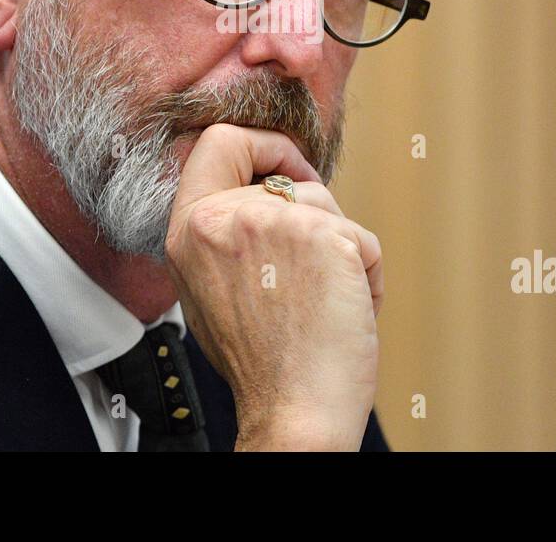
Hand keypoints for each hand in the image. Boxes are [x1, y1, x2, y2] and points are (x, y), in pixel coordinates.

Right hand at [164, 123, 382, 450]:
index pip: (218, 142)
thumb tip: (268, 189)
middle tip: (318, 259)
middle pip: (286, 178)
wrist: (293, 413)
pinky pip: (362, 239)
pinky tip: (347, 313)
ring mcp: (275, 222)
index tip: (284, 172)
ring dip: (340, 252)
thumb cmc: (261, 362)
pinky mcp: (326, 236)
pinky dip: (366, 276)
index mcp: (189, 229)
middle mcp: (224, 218)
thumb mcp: (210, 287)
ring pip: (328, 207)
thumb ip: (225, 234)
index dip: (260, 147)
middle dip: (313, 214)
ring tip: (323, 304)